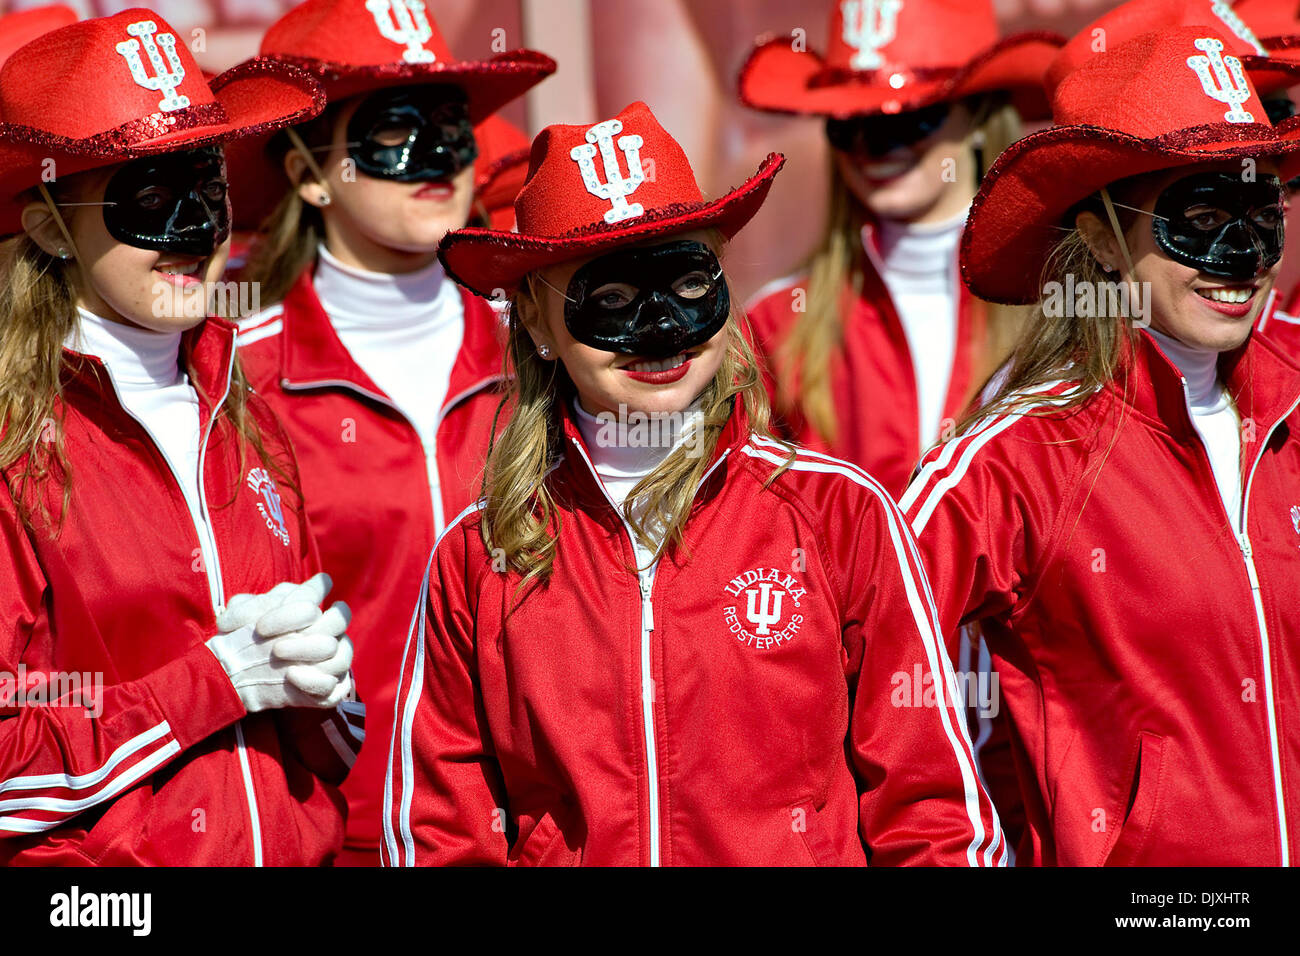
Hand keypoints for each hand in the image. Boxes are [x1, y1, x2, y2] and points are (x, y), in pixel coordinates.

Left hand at [206, 574, 353, 711]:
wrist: (232, 673)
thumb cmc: (237, 637)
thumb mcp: (234, 618)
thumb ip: (249, 606)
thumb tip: (270, 603)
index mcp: (308, 604)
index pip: (321, 590)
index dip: (295, 608)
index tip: (260, 626)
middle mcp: (326, 629)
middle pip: (339, 620)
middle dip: (308, 631)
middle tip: (275, 647)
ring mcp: (329, 658)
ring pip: (341, 654)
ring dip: (310, 652)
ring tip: (279, 656)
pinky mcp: (325, 687)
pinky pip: (335, 686)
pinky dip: (316, 681)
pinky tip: (291, 676)